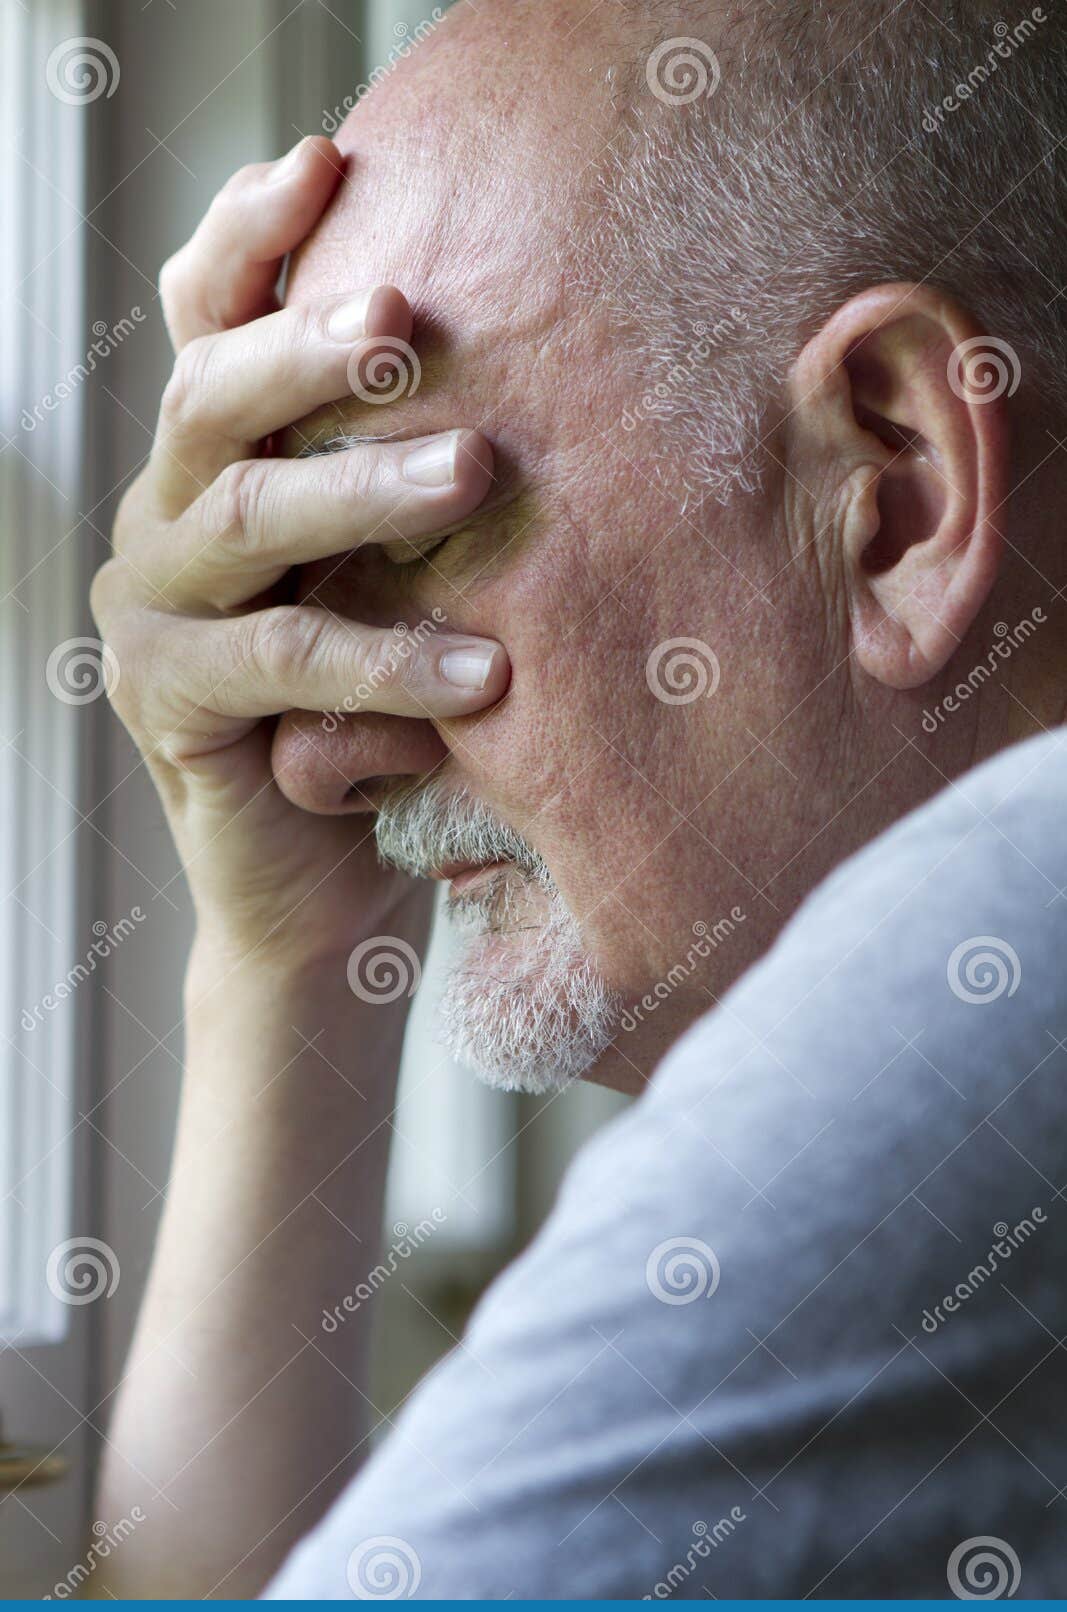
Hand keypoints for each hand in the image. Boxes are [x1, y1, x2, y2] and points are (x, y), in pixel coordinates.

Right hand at [91, 137, 506, 966]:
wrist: (324, 875)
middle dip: (310, 347)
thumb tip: (552, 379)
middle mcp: (168, 518)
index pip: (212, 321)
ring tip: (471, 470)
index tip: (325, 159)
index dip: (251, 237)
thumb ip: (421, 486)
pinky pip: (278, 664)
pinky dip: (382, 663)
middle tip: (410, 315)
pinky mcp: (168, 704)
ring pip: (241, 514)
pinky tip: (482, 676)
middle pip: (211, 395)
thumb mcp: (405, 579)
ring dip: (357, 485)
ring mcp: (155, 610)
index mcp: (217, 464)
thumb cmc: (383, 708)